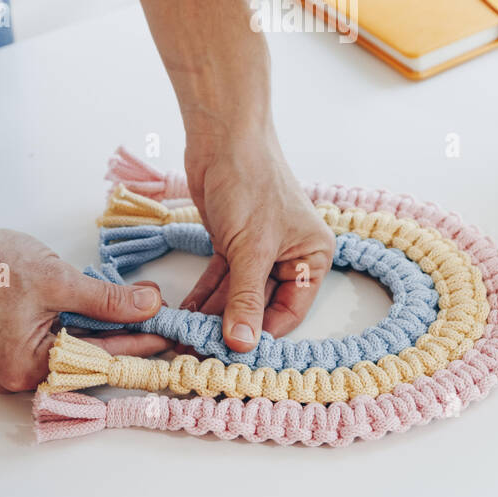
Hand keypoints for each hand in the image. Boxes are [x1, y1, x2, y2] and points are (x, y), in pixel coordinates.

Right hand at [0, 217, 169, 391]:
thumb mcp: (58, 280)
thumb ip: (107, 300)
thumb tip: (149, 306)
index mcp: (27, 368)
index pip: (99, 359)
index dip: (139, 344)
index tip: (168, 334)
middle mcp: (17, 378)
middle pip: (86, 363)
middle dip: (124, 342)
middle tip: (161, 326)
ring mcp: (9, 367)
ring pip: (71, 355)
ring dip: (103, 336)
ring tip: (139, 319)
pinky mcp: (5, 351)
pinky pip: (52, 347)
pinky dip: (78, 332)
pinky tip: (103, 318)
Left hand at [181, 129, 334, 351]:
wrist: (223, 137)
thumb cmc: (252, 182)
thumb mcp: (252, 248)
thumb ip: (245, 299)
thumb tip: (241, 344)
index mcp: (312, 257)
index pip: (289, 311)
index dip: (262, 335)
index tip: (234, 359)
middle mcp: (289, 256)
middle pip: (261, 304)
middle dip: (232, 327)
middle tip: (202, 352)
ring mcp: (259, 249)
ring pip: (237, 293)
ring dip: (213, 314)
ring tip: (186, 338)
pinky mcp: (233, 241)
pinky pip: (221, 278)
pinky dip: (204, 295)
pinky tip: (185, 315)